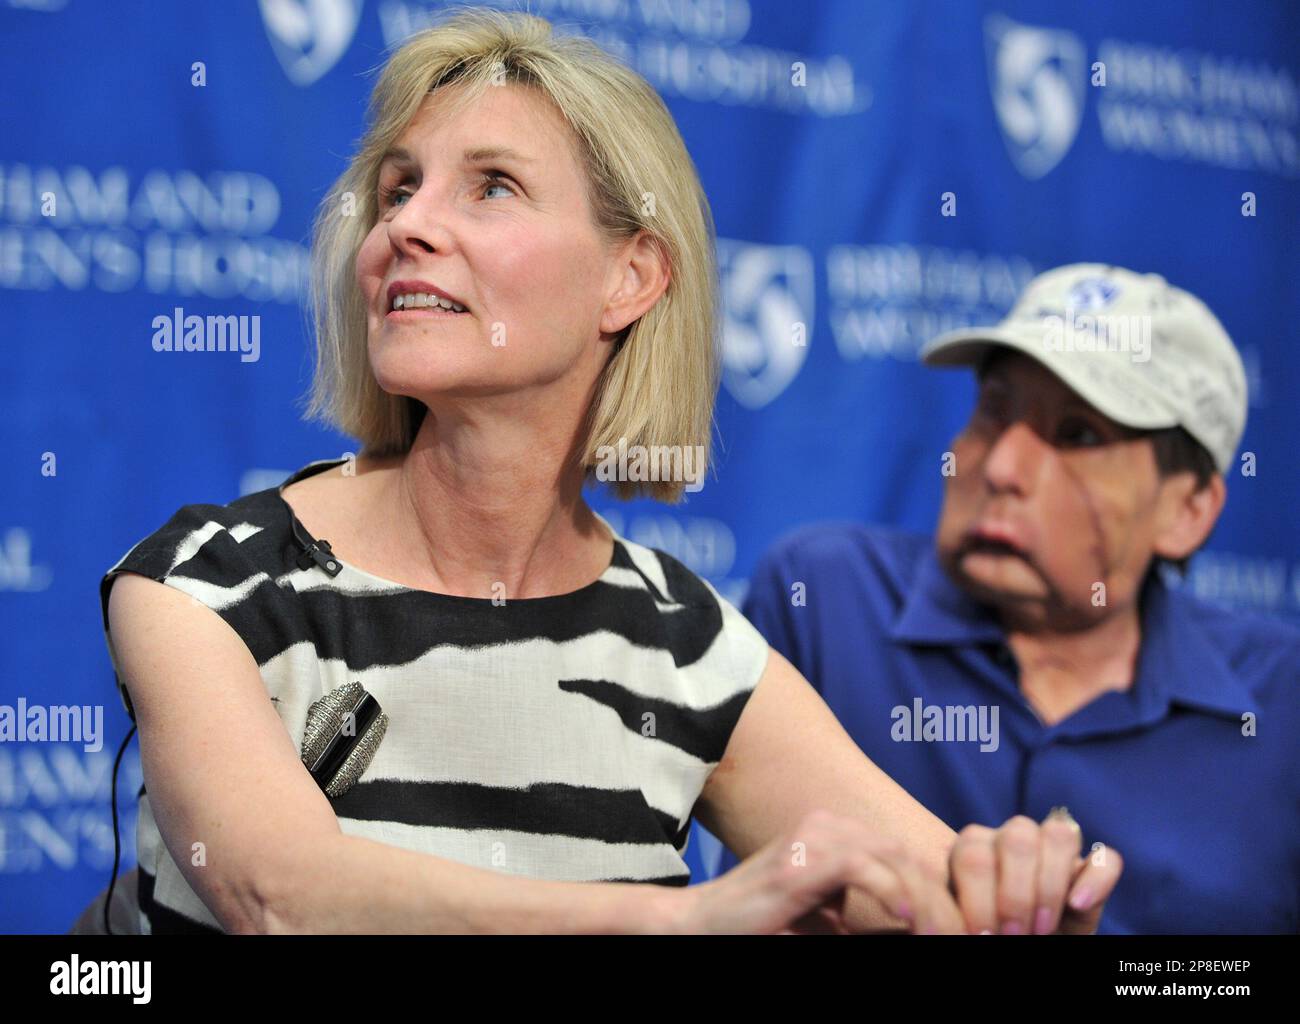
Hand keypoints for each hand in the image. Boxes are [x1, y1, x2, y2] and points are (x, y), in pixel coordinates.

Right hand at [670, 809, 965, 933]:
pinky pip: (860, 864)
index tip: (961, 928)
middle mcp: (826, 825)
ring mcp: (812, 837)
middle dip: (941, 897)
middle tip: (966, 932)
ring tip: (944, 932)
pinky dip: (890, 889)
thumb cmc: (764, 926)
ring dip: (926, 899)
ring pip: (892, 856)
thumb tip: (921, 927)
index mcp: (834, 833)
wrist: (702, 925)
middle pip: (905, 853)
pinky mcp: (800, 859)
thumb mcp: (826, 919)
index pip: (903, 856)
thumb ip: (864, 916)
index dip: (938, 893)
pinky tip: (906, 916)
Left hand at [947, 810, 1122, 934]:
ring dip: (1049, 886)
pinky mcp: (1091, 871)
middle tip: (1013, 936)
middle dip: (1015, 895)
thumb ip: (947, 917)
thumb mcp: (960, 927)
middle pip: (1015, 839)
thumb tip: (935, 926)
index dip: (978, 898)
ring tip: (1042, 929)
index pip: (973, 852)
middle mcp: (1010, 840)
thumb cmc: (986, 936)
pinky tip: (1078, 905)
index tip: (981, 937)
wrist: (1018, 944)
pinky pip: (1105, 858)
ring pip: (1057, 835)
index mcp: (971, 850)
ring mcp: (1053, 851)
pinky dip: (1096, 879)